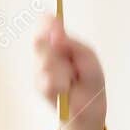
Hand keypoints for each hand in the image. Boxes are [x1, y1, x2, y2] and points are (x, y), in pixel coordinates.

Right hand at [33, 14, 106, 129]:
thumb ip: (73, 46)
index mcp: (59, 41)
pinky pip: (48, 81)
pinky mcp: (39, 85)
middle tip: (69, 60)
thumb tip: (56, 37)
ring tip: (72, 79)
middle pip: (40, 41)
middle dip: (53, 49)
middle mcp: (46, 52)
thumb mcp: (88, 58)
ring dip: (62, 72)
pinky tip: (67, 88)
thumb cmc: (90, 79)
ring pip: (45, 63)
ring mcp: (40, 68)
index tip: (52, 21)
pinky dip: (60, 84)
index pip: (47, 25)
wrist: (89, 107)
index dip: (47, 23)